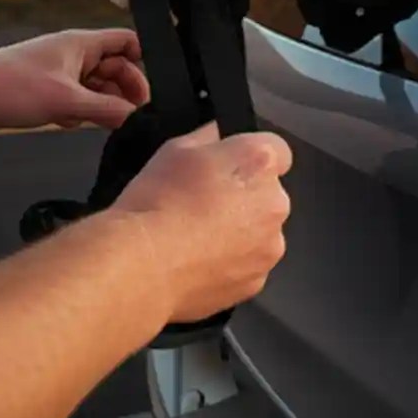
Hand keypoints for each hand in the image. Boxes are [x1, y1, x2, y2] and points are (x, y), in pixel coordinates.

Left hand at [0, 29, 150, 131]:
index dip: (145, 61)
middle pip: (116, 68)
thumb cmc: (6, 86)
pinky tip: (72, 124)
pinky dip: (81, 114)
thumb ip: (106, 110)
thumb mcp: (67, 102)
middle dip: (126, 91)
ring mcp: (59, 74)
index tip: (154, 88)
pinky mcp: (45, 92)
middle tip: (134, 115)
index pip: (127, 42)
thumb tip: (135, 118)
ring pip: (96, 87)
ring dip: (104, 105)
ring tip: (106, 123)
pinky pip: (77, 101)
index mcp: (82, 45)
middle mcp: (72, 56)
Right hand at [112, 122, 293, 322]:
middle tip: (203, 204)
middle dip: (245, 197)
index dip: (248, 157)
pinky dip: (230, 263)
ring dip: (240, 232)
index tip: (226, 168)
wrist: (142, 265)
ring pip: (261, 232)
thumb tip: (220, 136)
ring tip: (196, 238)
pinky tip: (197, 261)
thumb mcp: (176, 147)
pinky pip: (249, 265)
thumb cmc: (156, 203)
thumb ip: (210, 136)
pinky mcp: (256, 282)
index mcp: (259, 163)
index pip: (276, 149)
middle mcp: (275, 203)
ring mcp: (269, 246)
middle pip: (268, 194)